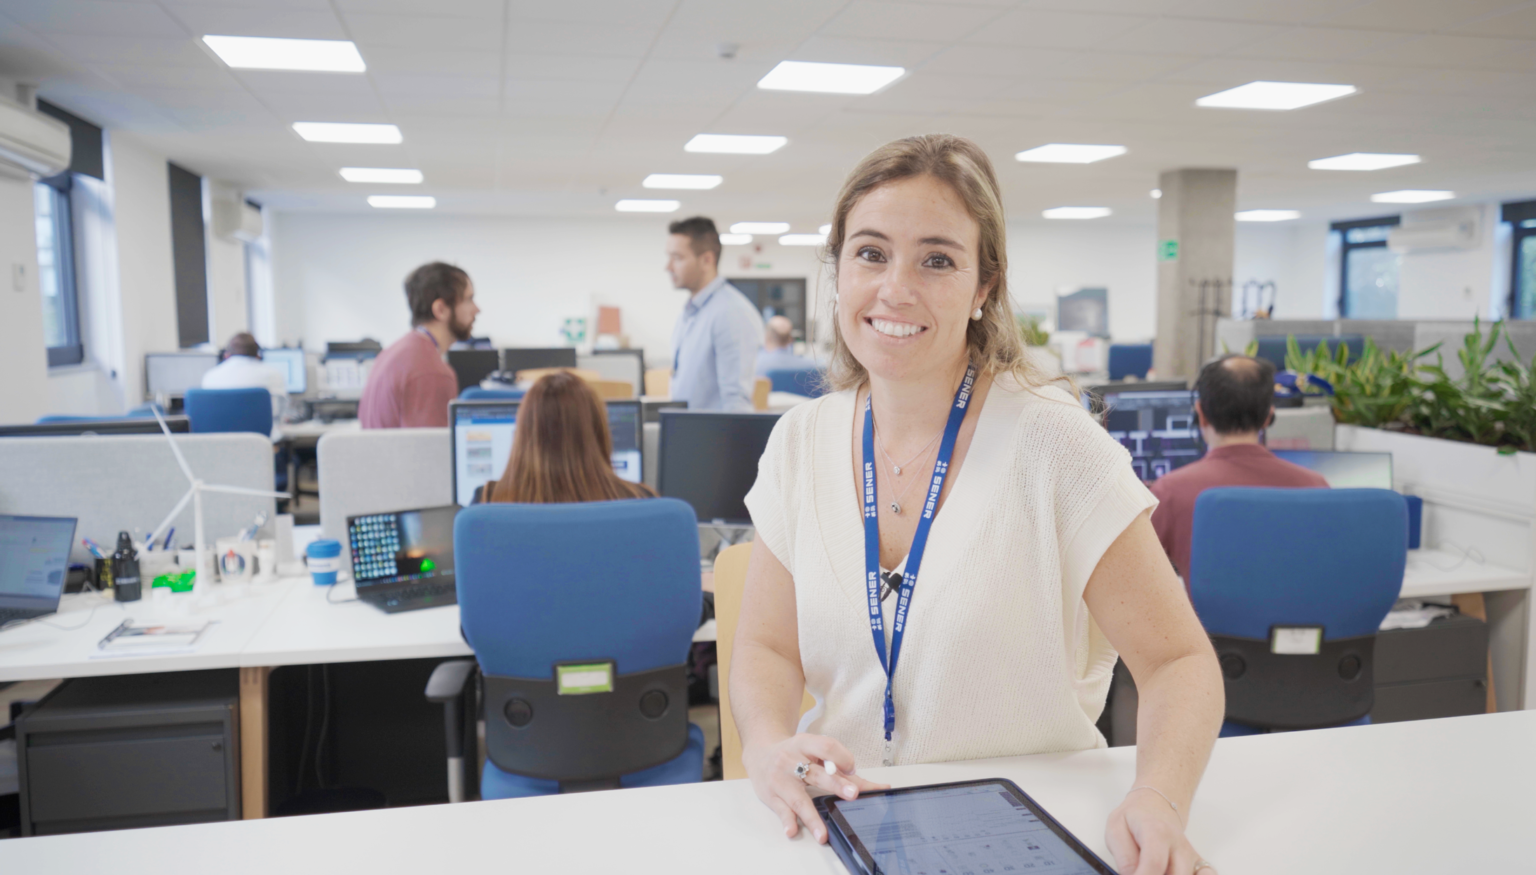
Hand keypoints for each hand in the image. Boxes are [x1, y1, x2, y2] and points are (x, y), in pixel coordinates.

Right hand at [743, 733, 889, 842]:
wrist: (760, 752)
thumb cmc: (795, 753)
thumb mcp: (814, 753)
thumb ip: (841, 769)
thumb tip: (876, 787)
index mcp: (805, 744)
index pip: (827, 747)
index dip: (842, 758)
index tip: (852, 770)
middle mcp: (791, 760)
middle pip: (816, 773)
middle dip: (835, 784)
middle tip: (852, 794)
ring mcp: (780, 779)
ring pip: (798, 798)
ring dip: (812, 816)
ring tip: (822, 833)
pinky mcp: (771, 795)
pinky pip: (780, 810)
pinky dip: (787, 820)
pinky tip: (792, 830)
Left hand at [1105, 790, 1212, 874]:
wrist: (1156, 804)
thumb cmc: (1135, 818)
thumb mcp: (1116, 829)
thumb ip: (1124, 857)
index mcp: (1157, 833)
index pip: (1154, 864)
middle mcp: (1179, 845)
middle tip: (1143, 872)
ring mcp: (1191, 856)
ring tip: (1157, 870)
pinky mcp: (1199, 864)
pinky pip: (1207, 874)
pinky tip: (1174, 873)